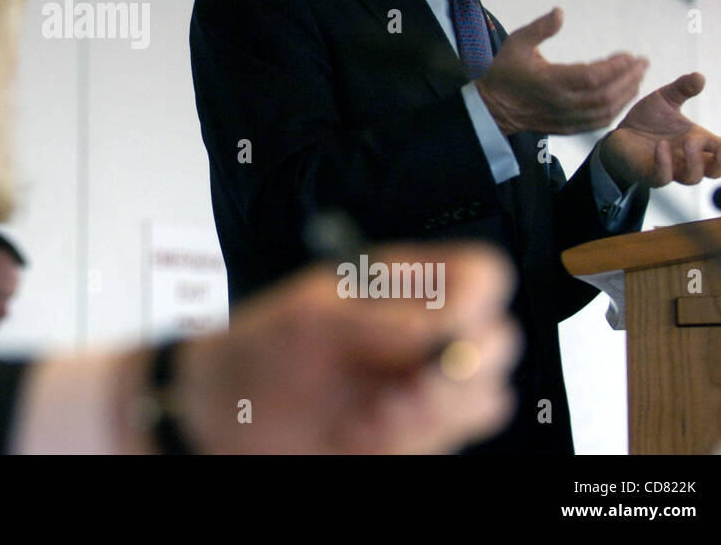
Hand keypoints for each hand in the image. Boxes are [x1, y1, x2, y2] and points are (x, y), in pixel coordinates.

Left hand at [169, 242, 520, 453]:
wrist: (219, 417)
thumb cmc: (254, 353)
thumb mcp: (311, 320)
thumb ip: (383, 320)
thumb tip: (449, 325)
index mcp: (402, 288)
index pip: (482, 276)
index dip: (481, 298)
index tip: (452, 327)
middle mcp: (420, 336)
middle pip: (500, 344)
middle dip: (460, 371)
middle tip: (406, 385)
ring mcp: (419, 388)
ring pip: (484, 402)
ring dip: (432, 414)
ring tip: (370, 412)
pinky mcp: (410, 436)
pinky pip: (444, 444)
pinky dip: (405, 442)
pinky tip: (357, 431)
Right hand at [475, 8, 647, 135]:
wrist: (493, 108)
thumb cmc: (505, 72)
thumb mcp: (516, 43)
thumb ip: (540, 28)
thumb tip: (560, 11)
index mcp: (550, 81)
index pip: (592, 77)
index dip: (615, 67)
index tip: (628, 55)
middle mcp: (561, 102)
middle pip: (605, 95)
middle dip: (629, 78)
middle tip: (643, 63)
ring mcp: (565, 118)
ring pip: (605, 111)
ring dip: (627, 94)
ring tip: (639, 77)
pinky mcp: (567, 128)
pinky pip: (599, 123)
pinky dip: (616, 110)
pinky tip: (624, 97)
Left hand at [598, 72, 720, 190]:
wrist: (618, 133)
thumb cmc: (647, 121)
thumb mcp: (665, 100)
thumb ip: (682, 88)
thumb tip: (699, 76)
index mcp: (698, 142)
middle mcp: (687, 159)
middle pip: (715, 172)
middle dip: (720, 160)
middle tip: (707, 141)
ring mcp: (669, 169)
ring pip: (692, 178)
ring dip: (694, 161)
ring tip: (687, 141)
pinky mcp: (648, 174)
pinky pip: (662, 178)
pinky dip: (664, 164)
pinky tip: (661, 146)